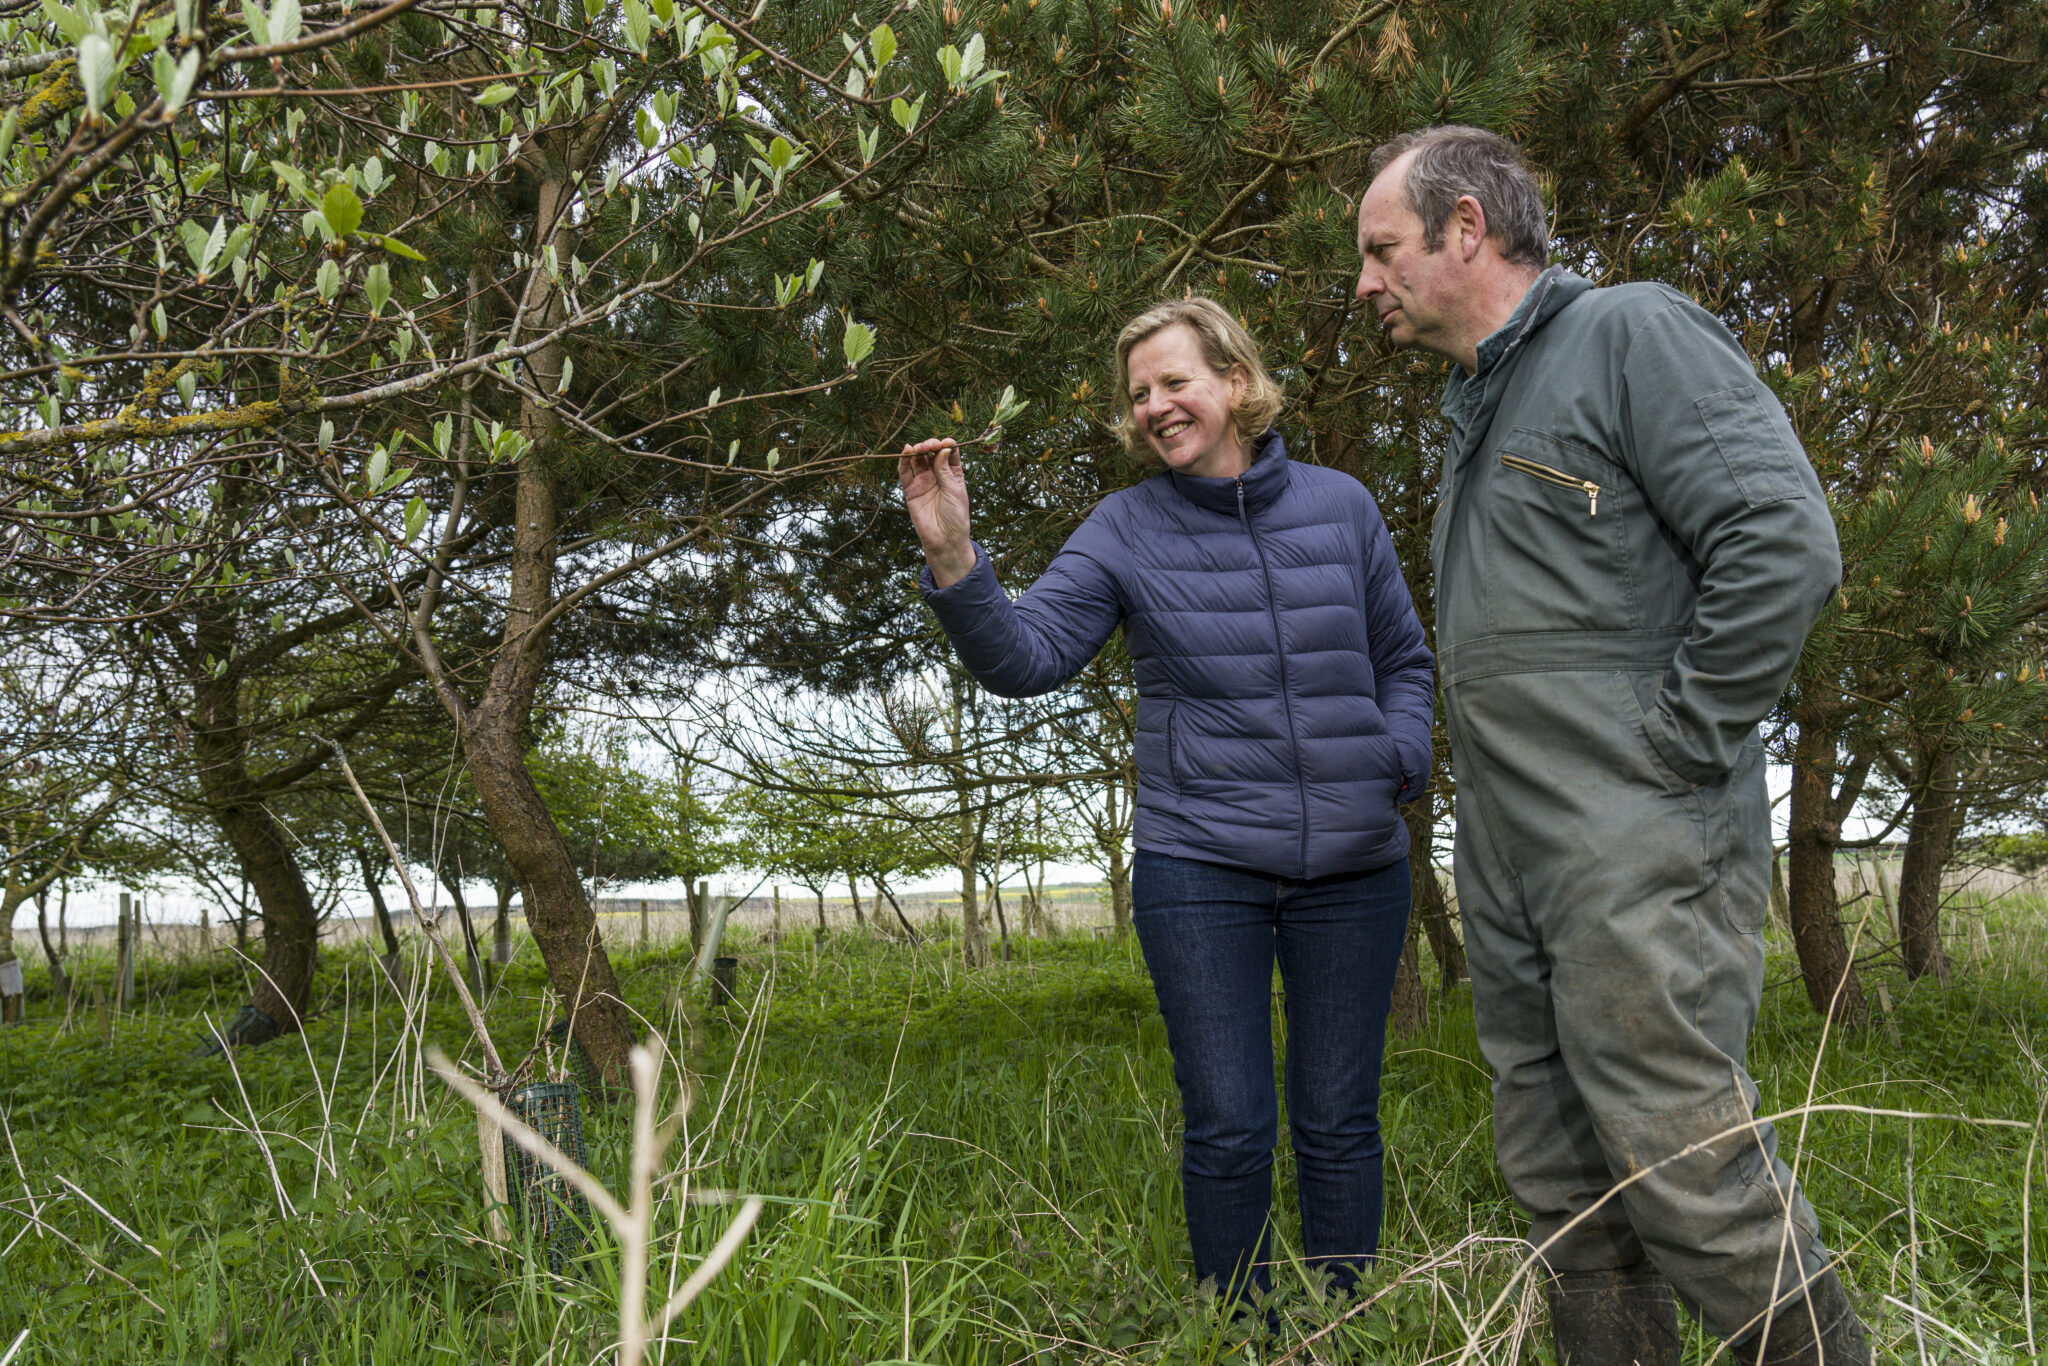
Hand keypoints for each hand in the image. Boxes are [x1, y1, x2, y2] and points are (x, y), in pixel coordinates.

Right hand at [898, 437, 976, 587]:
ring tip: (918, 448)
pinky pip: (905, 473)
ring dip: (917, 450)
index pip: (949, 452)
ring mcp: (923, 481)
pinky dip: (904, 461)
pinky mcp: (911, 490)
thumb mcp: (955, 491)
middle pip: (931, 453)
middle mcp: (937, 475)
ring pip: (918, 460)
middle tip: (930, 446)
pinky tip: (906, 451)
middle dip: (930, 445)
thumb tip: (941, 448)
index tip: (945, 443)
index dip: (946, 444)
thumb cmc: (955, 516)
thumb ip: (946, 470)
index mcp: (953, 473)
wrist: (944, 539)